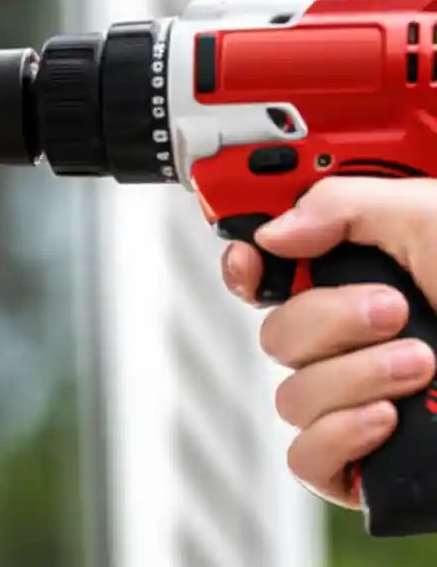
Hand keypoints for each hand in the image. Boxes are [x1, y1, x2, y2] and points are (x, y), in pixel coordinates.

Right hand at [220, 177, 436, 507]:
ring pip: (290, 395)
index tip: (260, 264)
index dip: (247, 268)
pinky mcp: (368, 458)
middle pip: (274, 336)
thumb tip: (275, 231)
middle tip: (399, 310)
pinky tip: (389, 417)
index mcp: (360, 277)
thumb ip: (343, 206)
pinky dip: (338, 436)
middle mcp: (352, 340)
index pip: (267, 275)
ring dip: (352, 377)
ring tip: (424, 365)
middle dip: (330, 321)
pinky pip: (306, 459)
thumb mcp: (432, 216)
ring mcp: (357, 400)